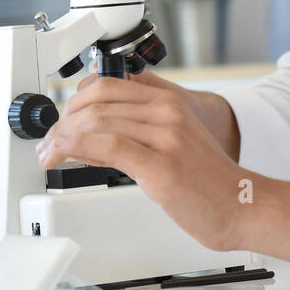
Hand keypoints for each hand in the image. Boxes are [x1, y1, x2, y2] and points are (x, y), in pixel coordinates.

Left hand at [39, 74, 248, 251]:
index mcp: (168, 101)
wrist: (239, 205)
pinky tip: (62, 156)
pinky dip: (75, 147)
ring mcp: (165, 136)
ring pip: (97, 120)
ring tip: (49, 154)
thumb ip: (130, 131)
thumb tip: (84, 135)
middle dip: (62, 119)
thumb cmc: (206, 180)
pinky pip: (107, 145)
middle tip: (49, 141)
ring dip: (61, 137)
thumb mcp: (169, 141)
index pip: (107, 84)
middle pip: (97, 99)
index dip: (74, 100)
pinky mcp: (160, 165)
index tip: (61, 120)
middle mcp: (166, 112)